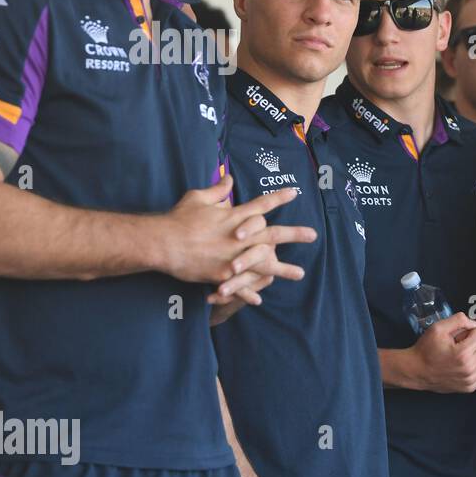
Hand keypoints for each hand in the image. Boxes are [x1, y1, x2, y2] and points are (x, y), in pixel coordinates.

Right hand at [156, 177, 316, 286]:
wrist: (162, 242)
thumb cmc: (178, 218)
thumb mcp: (197, 198)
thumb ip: (216, 190)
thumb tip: (228, 178)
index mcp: (234, 216)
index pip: (262, 204)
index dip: (279, 198)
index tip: (295, 193)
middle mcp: (238, 236)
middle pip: (273, 234)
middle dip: (294, 234)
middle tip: (313, 235)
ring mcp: (232, 256)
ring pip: (263, 263)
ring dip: (283, 269)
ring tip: (300, 273)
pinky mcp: (221, 273)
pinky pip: (239, 285)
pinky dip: (249, 292)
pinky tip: (260, 298)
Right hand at [389, 313, 475, 393]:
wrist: (416, 371)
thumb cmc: (426, 349)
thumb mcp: (438, 328)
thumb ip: (459, 320)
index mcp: (463, 353)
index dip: (473, 330)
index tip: (462, 335)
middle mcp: (469, 368)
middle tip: (465, 343)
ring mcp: (471, 380)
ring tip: (468, 352)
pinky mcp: (470, 387)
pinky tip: (469, 362)